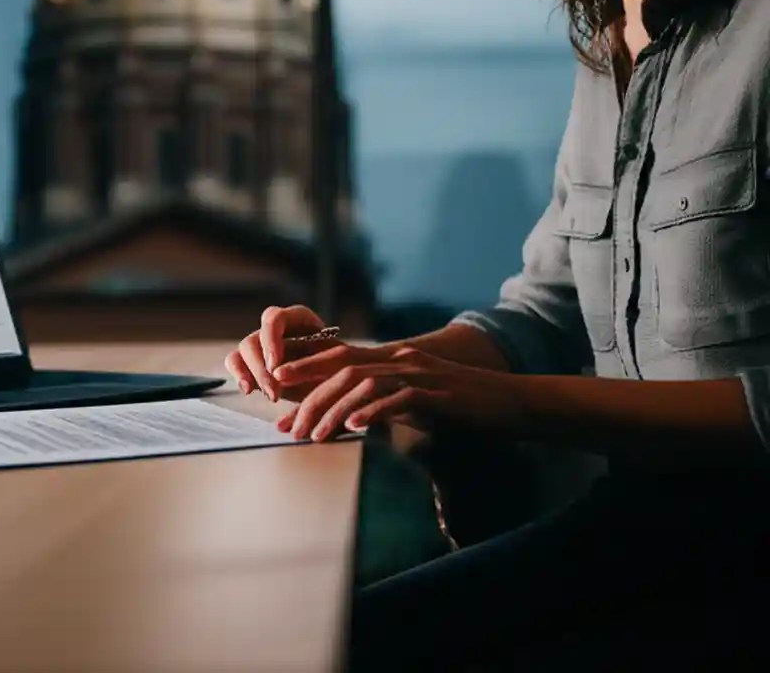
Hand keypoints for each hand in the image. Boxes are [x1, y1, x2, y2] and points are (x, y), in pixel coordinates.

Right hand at [224, 305, 334, 401]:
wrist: (339, 384)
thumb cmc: (341, 370)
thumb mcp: (338, 363)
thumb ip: (317, 364)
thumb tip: (288, 373)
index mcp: (297, 319)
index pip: (273, 318)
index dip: (270, 340)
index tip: (275, 366)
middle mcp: (275, 329)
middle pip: (254, 338)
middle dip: (261, 368)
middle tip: (274, 392)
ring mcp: (261, 344)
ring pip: (242, 350)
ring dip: (251, 374)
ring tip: (269, 395)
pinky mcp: (252, 363)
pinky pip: (235, 362)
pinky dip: (238, 375)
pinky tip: (248, 391)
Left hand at [274, 347, 527, 441]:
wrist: (516, 403)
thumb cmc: (466, 408)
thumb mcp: (418, 404)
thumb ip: (386, 406)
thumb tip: (352, 421)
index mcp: (396, 359)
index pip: (342, 359)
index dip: (307, 370)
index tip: (277, 388)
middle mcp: (404, 359)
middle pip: (344, 371)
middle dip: (310, 397)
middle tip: (288, 425)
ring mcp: (422, 374)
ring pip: (365, 383)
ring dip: (335, 410)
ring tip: (314, 435)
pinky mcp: (441, 393)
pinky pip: (401, 399)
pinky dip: (375, 411)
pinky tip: (356, 427)